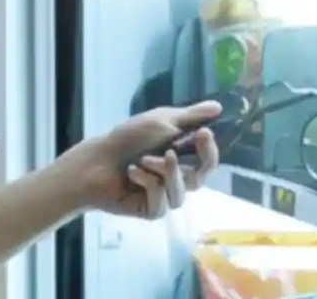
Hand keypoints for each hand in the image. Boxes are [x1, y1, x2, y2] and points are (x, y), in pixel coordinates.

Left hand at [68, 101, 221, 219]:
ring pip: (181, 192)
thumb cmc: (128, 137)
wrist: (97, 159)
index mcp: (182, 157)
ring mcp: (164, 196)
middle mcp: (177, 178)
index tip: (203, 133)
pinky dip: (146, 183)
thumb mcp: (162, 120)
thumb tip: (219, 106)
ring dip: (161, 172)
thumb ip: (191, 116)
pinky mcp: (151, 210)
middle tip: (170, 150)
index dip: (209, 150)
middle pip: (201, 179)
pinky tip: (132, 173)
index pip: (208, 161)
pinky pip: (161, 201)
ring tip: (142, 160)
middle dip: (186, 164)